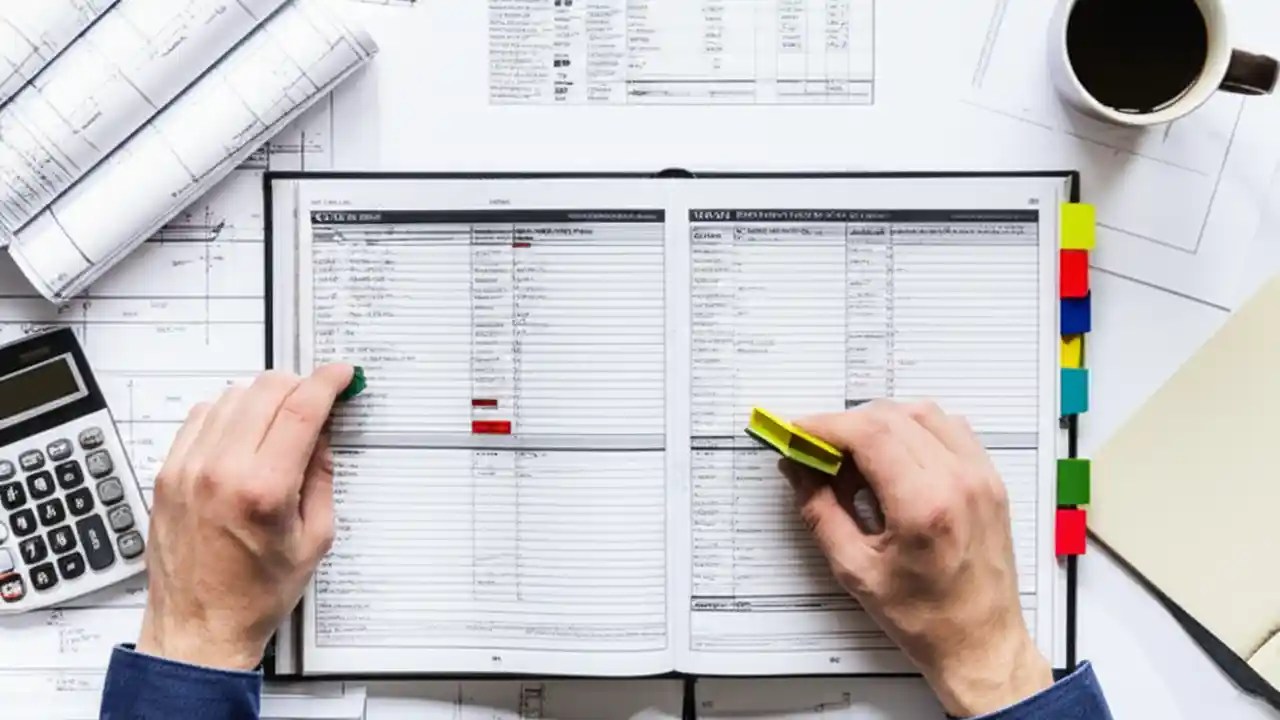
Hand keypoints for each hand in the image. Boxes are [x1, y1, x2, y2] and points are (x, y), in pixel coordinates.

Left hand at [137, 365, 353, 669]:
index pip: (301, 410)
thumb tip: (322, 432)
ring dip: (263, 397)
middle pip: (266, 391)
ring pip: (231, 395)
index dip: (327, 382)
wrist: (198, 625)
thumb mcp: (315, 538)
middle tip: (315, 399)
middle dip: (299, 385)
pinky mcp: (167, 473)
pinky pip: (200, 415)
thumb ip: (321, 476)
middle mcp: (219, 472)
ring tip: (279, 421)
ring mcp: (186, 469)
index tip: (341, 375)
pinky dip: (228, 411)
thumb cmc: (254, 593)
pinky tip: (243, 432)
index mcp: (262, 490)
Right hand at [784, 401, 1052, 716]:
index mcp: (925, 506)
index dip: (825, 425)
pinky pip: (949, 428)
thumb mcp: (855, 570)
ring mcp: (981, 476)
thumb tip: (797, 469)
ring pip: (923, 413)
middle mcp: (959, 481)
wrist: (981, 644)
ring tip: (857, 459)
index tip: (799, 431)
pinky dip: (915, 431)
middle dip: (846, 425)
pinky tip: (895, 461)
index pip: (869, 433)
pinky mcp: (990, 479)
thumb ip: (820, 510)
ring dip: (881, 424)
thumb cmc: (925, 619)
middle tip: (819, 450)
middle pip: (892, 416)